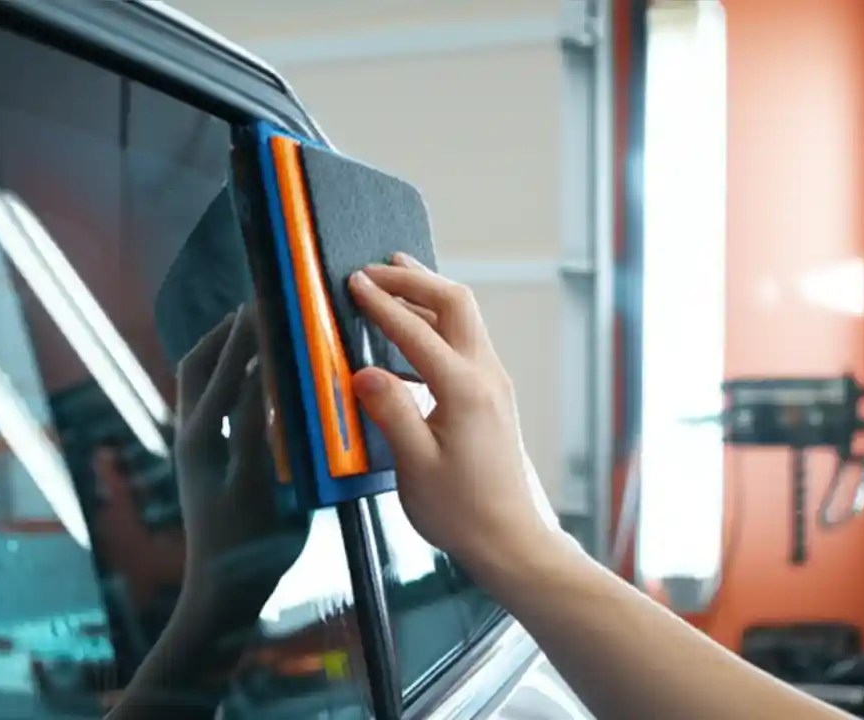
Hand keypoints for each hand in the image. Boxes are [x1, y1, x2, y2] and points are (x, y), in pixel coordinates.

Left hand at [173, 306, 306, 628]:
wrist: (222, 592)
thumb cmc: (249, 545)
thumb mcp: (262, 485)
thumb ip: (259, 428)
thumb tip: (262, 377)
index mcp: (204, 437)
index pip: (229, 368)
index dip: (251, 332)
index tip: (272, 298)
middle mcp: (191, 434)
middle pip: (201, 364)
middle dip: (228, 331)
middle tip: (259, 302)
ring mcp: (194, 447)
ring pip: (199, 381)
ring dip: (223, 350)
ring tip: (252, 326)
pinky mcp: (202, 459)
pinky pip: (209, 401)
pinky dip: (227, 376)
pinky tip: (254, 376)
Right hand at [347, 254, 564, 571]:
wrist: (508, 539)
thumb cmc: (461, 511)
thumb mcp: (414, 465)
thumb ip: (390, 412)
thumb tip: (363, 372)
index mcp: (464, 390)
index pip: (416, 331)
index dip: (382, 304)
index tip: (354, 283)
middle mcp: (486, 377)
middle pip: (455, 303)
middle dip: (415, 279)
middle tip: (376, 269)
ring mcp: (493, 384)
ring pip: (464, 318)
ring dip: (428, 295)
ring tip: (394, 281)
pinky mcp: (491, 396)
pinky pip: (465, 342)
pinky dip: (436, 323)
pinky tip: (410, 335)